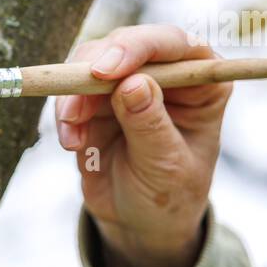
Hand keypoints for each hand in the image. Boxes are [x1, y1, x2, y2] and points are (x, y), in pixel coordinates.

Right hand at [55, 24, 230, 266]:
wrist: (140, 222)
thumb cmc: (170, 195)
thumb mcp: (167, 166)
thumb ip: (150, 125)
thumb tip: (133, 83)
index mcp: (201, 81)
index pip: (171, 44)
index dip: (136, 48)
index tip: (105, 71)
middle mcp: (164, 74)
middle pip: (123, 45)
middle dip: (93, 73)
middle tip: (73, 108)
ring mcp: (125, 85)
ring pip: (88, 64)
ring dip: (73, 97)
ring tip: (73, 137)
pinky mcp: (94, 102)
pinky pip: (70, 94)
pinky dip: (65, 116)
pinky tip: (72, 144)